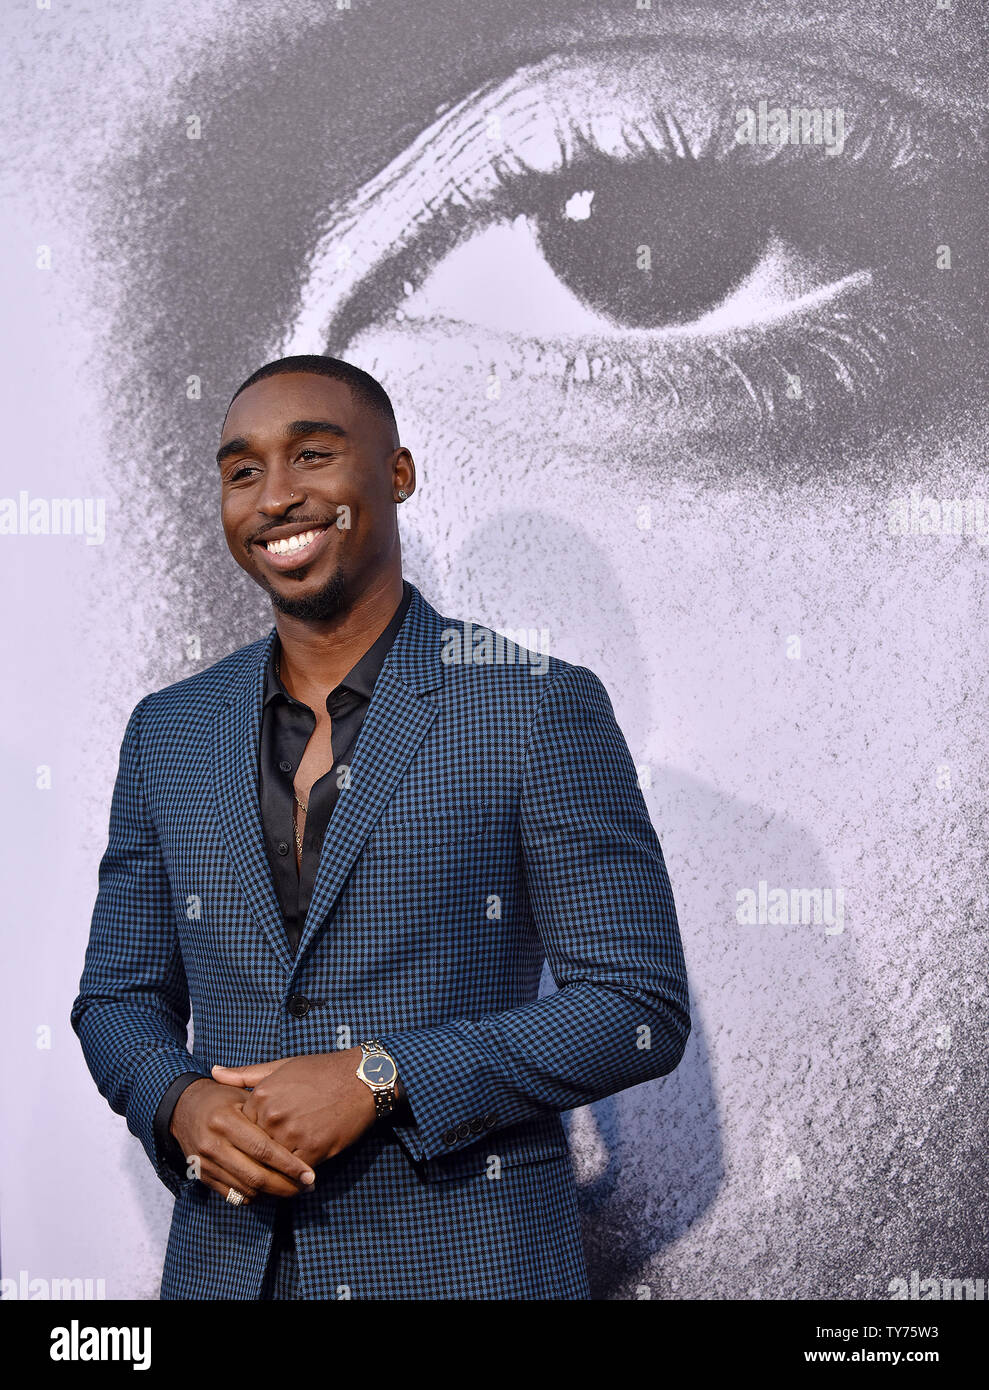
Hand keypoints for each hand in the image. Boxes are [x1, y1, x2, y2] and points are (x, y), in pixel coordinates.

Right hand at [169, 1077, 315, 1205]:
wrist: (184, 1108)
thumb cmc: (222, 1098)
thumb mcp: (242, 1094)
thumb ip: (266, 1110)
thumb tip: (299, 1128)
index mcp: (225, 1120)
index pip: (263, 1149)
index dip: (288, 1165)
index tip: (310, 1174)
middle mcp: (213, 1144)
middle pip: (255, 1175)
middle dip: (285, 1186)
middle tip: (308, 1187)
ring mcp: (205, 1163)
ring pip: (245, 1189)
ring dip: (273, 1194)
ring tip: (295, 1190)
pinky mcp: (202, 1177)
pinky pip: (232, 1195)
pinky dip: (255, 1196)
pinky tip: (272, 1191)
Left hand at [211, 1050, 377, 1170]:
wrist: (363, 1078)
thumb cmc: (323, 1070)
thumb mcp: (282, 1066)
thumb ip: (246, 1074)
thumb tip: (214, 1072)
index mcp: (263, 1095)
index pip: (241, 1129)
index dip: (247, 1139)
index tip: (250, 1148)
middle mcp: (273, 1115)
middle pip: (255, 1150)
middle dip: (256, 1161)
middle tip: (256, 1174)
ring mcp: (293, 1133)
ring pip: (273, 1165)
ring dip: (275, 1174)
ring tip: (275, 1183)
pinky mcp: (314, 1149)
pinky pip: (295, 1172)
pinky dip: (295, 1179)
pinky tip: (297, 1180)